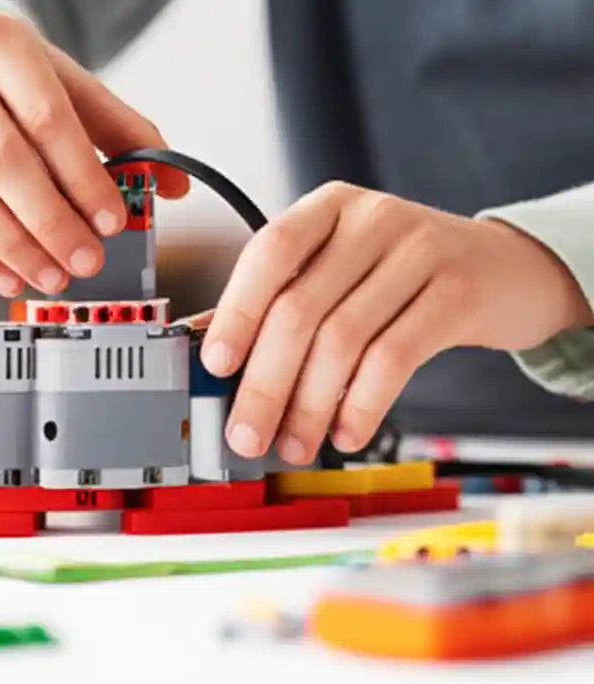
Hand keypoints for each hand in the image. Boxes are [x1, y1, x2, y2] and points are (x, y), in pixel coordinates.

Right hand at [0, 11, 188, 296]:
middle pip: (0, 161)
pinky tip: (8, 275)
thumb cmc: (2, 78)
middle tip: (85, 262)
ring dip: (11, 247)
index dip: (82, 178)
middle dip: (48, 222)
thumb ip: (119, 130)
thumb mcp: (63, 84)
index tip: (112, 222)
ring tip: (51, 276)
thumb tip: (173, 183)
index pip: (47, 119)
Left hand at [201, 181, 593, 462]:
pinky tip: (346, 433)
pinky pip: (394, 358)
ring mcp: (420, 251)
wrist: (509, 269)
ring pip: (343, 339)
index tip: (215, 365)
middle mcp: (372, 219)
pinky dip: (361, 405)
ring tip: (294, 444)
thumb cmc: (405, 274)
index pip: (269, 252)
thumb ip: (279, 299)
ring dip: (309, 405)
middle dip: (265, 383)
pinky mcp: (458, 293)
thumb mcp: (341, 268)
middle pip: (300, 307)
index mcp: (329, 207)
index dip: (237, 311)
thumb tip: (206, 348)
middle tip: (246, 433)